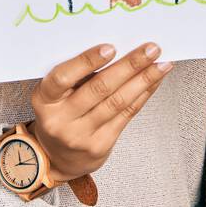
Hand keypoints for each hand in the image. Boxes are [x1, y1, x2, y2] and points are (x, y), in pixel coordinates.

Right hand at [26, 42, 172, 182]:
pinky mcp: (100, 145)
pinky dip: (143, 95)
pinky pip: (126, 115)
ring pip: (117, 102)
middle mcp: (60, 119)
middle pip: (99, 89)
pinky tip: (154, 82)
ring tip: (161, 64)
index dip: (87, 62)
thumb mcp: (53, 96)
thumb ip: (75, 76)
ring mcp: (80, 135)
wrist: (54, 158)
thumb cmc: (57, 115)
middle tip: (150, 50)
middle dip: (129, 66)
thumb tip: (116, 49)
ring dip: (144, 80)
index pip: (63, 78)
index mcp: (44, 100)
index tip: (110, 47)